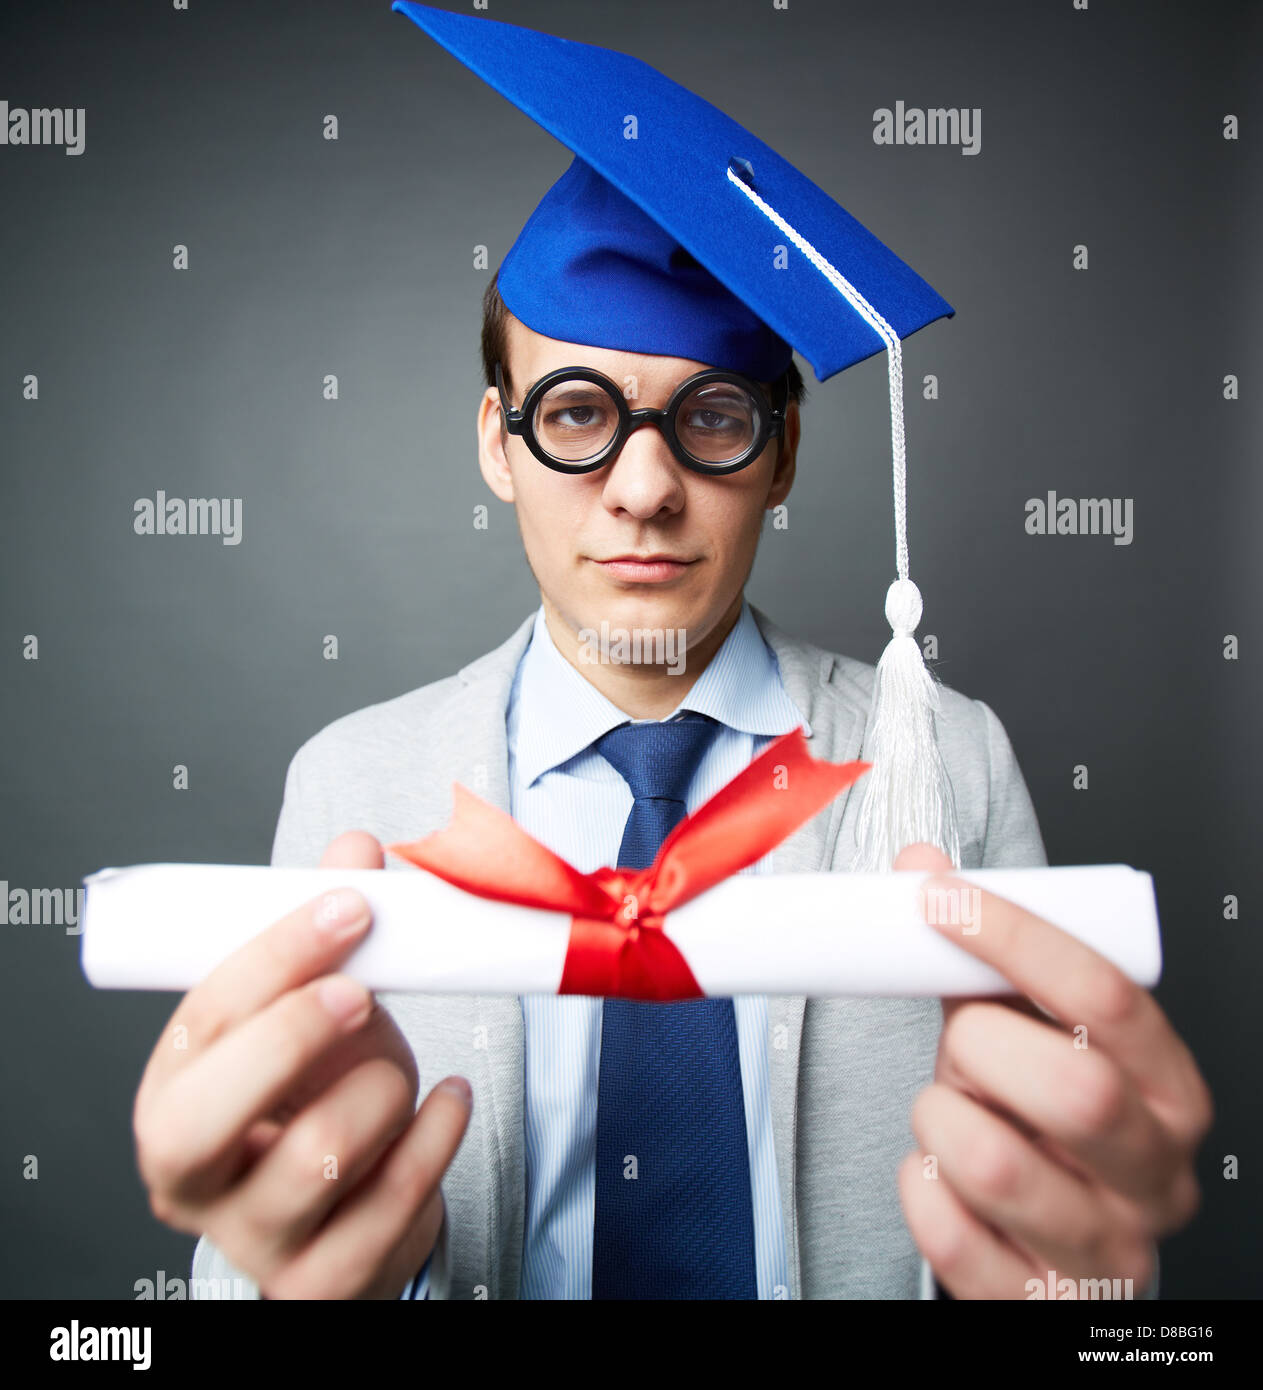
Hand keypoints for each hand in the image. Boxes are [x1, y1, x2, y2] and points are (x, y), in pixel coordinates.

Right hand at [132, 831, 472, 1298]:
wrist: (355, 1210)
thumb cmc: (324, 1099)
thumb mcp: (318, 1014)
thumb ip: (331, 935)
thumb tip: (355, 848)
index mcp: (176, 1095)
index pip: (201, 1023)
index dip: (275, 954)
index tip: (349, 905)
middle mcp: (194, 1179)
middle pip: (203, 1119)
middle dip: (290, 1037)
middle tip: (360, 992)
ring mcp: (256, 1240)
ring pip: (317, 1158)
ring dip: (382, 1089)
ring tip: (399, 1071)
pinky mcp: (324, 1284)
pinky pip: (394, 1205)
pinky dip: (438, 1135)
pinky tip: (449, 1102)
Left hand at [895, 843, 1211, 1299]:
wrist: (1038, 1247)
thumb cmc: (1037, 1127)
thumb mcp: (1028, 1037)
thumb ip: (981, 962)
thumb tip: (922, 871)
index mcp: (1168, 1090)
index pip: (1108, 995)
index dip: (1016, 935)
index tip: (943, 899)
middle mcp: (1153, 1174)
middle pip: (1072, 1087)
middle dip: (981, 1048)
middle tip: (962, 1049)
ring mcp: (1105, 1249)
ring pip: (993, 1160)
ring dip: (939, 1119)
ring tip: (953, 1116)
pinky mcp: (1037, 1304)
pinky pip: (947, 1228)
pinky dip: (919, 1186)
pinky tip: (941, 1176)